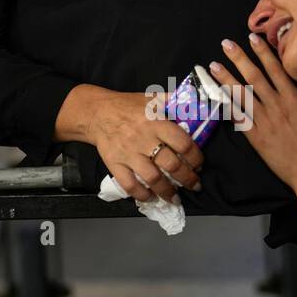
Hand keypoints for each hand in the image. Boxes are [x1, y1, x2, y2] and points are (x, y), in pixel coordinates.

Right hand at [86, 90, 203, 203]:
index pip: (182, 143)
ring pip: (152, 178)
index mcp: (156, 122)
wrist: (97, 112)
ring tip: (175, 197)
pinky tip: (151, 197)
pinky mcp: (114, 164)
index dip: (195, 157)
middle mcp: (143, 139)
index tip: (199, 164)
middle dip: (187, 179)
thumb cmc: (127, 106)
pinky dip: (142, 194)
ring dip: (167, 191)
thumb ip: (174, 102)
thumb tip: (197, 104)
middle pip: (171, 164)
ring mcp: (128, 153)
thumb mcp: (152, 98)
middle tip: (195, 185)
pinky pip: (129, 184)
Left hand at [207, 34, 296, 193]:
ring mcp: (264, 123)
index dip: (263, 53)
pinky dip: (227, 105)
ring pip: (241, 96)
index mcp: (294, 100)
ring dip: (226, 79)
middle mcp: (276, 108)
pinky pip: (238, 118)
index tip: (252, 38)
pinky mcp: (256, 138)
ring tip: (213, 65)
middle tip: (225, 44)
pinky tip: (217, 95)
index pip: (275, 70)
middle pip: (254, 78)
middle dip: (239, 59)